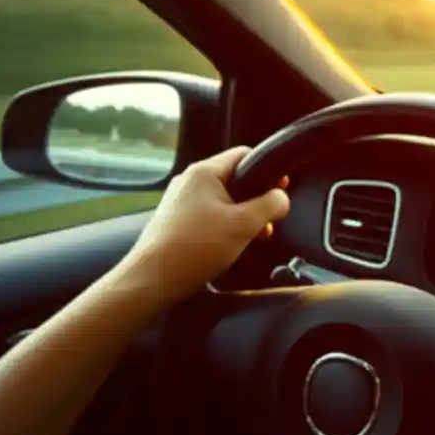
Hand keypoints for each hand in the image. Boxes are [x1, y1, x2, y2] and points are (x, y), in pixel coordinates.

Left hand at [118, 146, 289, 306]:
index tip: (280, 189)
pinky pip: (208, 216)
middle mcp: (189, 182)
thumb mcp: (245, 225)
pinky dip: (224, 227)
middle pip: (235, 181)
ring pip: (222, 201)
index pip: (244, 155)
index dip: (268, 171)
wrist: (153, 279)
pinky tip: (228, 247)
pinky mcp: (175, 221)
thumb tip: (281, 198)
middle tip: (266, 223)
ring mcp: (179, 201)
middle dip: (256, 202)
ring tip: (249, 239)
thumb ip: (271, 205)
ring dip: (241, 218)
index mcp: (204, 172)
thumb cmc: (195, 248)